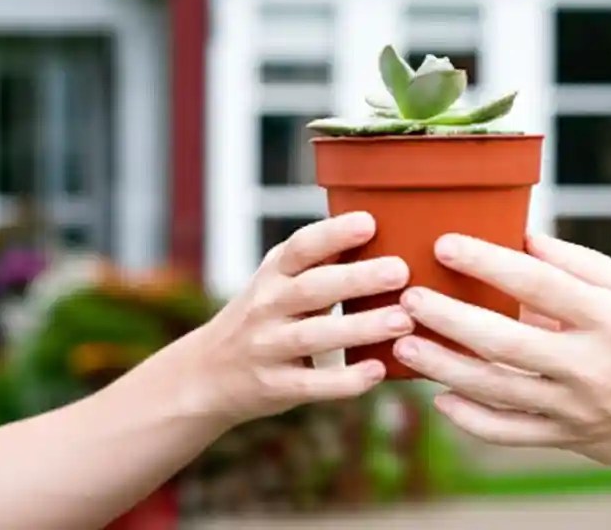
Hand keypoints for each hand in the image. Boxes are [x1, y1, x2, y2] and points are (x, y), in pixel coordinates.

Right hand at [180, 212, 413, 426]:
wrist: (207, 374)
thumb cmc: (262, 319)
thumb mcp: (276, 283)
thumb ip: (317, 263)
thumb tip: (376, 227)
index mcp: (271, 275)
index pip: (299, 248)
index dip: (332, 234)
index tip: (369, 223)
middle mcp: (265, 307)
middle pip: (311, 289)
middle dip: (356, 279)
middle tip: (401, 271)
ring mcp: (267, 348)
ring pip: (314, 336)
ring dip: (360, 328)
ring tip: (402, 320)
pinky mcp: (274, 386)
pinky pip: (312, 383)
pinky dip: (345, 379)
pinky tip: (378, 371)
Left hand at [391, 233, 610, 479]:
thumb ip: (585, 265)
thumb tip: (526, 238)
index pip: (540, 285)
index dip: (488, 261)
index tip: (445, 242)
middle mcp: (592, 367)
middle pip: (505, 342)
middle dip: (448, 318)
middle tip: (408, 295)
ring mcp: (579, 409)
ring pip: (497, 391)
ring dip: (444, 368)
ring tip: (404, 343)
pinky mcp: (571, 440)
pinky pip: (511, 434)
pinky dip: (471, 419)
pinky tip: (441, 398)